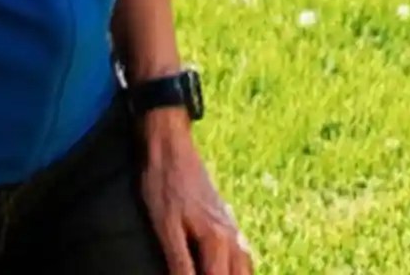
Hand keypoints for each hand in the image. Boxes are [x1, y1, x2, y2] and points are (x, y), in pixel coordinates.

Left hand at [140, 110, 252, 274]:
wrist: (171, 146)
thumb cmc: (163, 185)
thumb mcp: (165, 227)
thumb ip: (179, 263)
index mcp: (216, 242)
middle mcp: (231, 237)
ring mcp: (232, 227)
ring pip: (246, 268)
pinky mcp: (226, 220)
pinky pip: (243, 254)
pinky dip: (243, 269)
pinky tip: (234, 271)